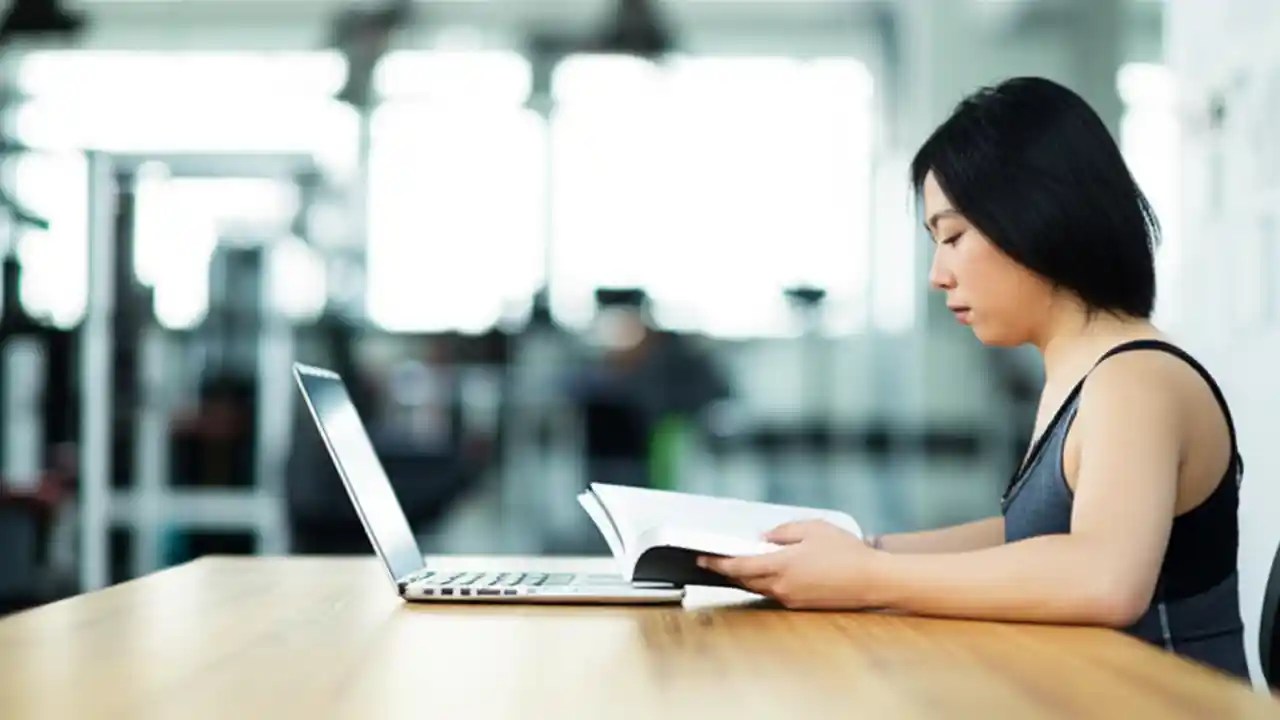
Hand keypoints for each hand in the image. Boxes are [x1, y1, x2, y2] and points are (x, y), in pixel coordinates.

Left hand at [697, 520, 883, 609]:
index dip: (717, 563)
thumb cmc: (846, 552)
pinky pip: (773, 593)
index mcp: (781, 565)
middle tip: (714, 560)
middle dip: (727, 570)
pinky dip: (764, 582)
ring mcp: (790, 598)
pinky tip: (767, 571)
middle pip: (744, 579)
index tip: (702, 558)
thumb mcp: (813, 529)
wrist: (872, 581)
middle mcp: (781, 586)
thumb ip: (783, 532)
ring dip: (746, 577)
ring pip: (758, 587)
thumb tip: (764, 537)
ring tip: (739, 563)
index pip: (739, 566)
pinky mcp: (800, 605)